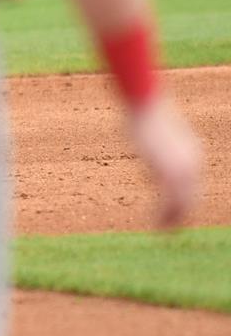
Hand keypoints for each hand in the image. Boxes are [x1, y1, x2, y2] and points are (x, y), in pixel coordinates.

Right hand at [128, 95, 202, 227]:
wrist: (146, 104)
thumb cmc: (144, 113)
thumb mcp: (154, 134)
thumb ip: (156, 150)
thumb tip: (150, 157)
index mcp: (191, 155)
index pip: (192, 185)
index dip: (183, 201)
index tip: (171, 211)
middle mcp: (192, 164)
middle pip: (192, 198)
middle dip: (181, 215)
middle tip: (169, 229)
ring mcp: (182, 169)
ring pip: (183, 204)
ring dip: (173, 220)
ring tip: (162, 231)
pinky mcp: (169, 173)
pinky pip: (169, 203)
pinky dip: (163, 216)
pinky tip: (156, 225)